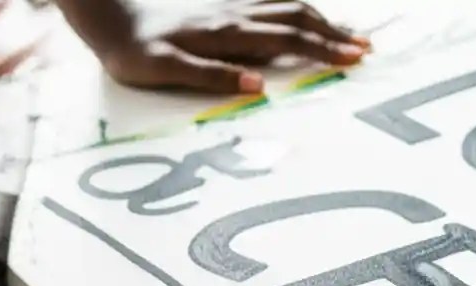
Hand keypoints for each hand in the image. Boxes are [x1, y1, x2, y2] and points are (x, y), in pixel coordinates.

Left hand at [58, 0, 370, 93]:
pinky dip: (299, 9)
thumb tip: (257, 86)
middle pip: (298, 20)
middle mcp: (236, 17)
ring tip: (352, 33)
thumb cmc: (132, 50)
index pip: (289, 40)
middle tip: (368, 49)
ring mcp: (231, 8)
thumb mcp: (162, 69)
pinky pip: (272, 3)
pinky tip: (309, 14)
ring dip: (324, 20)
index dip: (325, 49)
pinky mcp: (223, 7)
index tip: (356, 59)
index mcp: (228, 35)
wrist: (107, 14)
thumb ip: (210, 76)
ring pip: (288, 7)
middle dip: (336, 34)